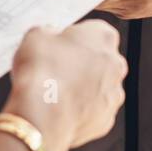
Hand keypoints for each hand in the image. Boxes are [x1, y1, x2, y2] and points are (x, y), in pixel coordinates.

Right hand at [5, 21, 127, 150]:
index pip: (93, 30)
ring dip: (82, 87)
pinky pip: (94, 111)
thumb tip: (48, 37)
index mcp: (103, 36)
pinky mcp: (106, 120)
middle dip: (81, 63)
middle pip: (100, 59)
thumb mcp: (36, 36)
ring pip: (99, 87)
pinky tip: (59, 109)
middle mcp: (115, 64)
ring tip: (54, 91)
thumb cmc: (42, 73)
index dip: (73, 38)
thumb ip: (49, 32)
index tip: (58, 44)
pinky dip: (80, 110)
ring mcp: (113, 95)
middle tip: (55, 68)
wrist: (41, 116)